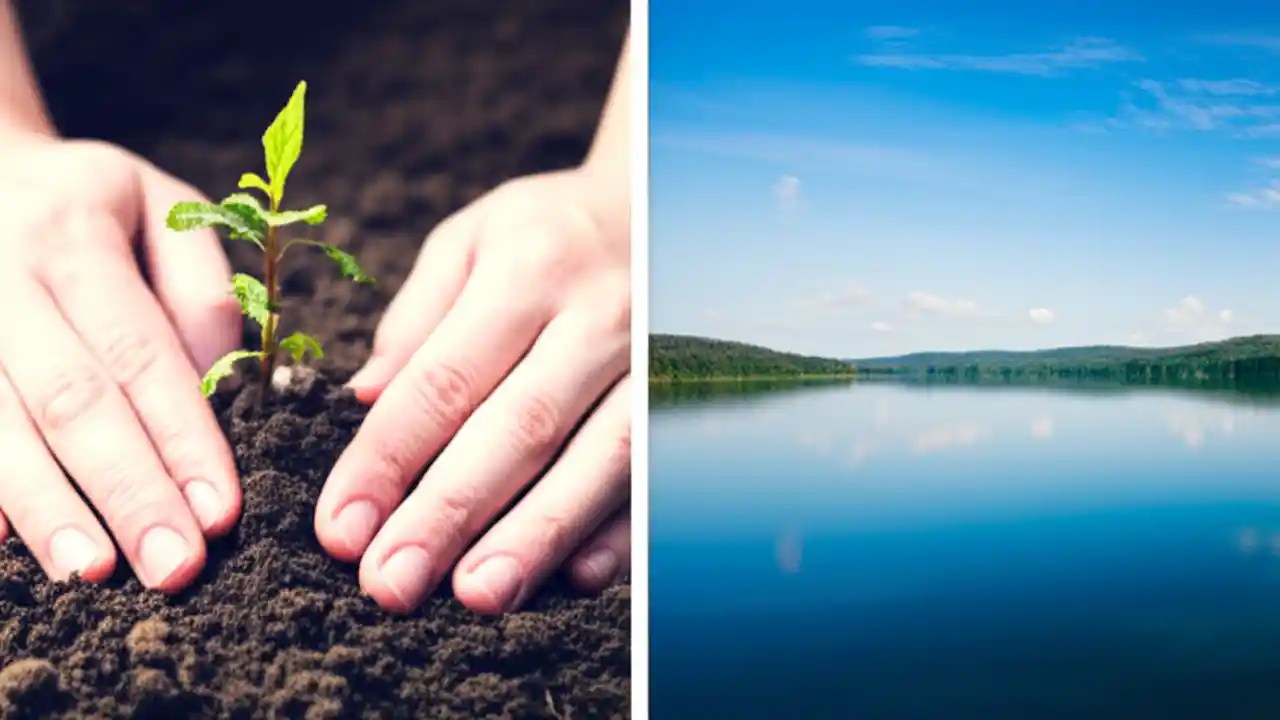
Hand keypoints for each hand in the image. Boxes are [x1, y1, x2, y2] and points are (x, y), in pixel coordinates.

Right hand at [0, 135, 241, 590]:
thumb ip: (200, 290)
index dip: (181, 437)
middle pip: (69, 398)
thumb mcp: (162, 207)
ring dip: (45, 506)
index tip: (221, 510)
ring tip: (93, 573)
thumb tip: (220, 391)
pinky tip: (5, 544)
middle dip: (125, 489)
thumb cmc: (90, 202)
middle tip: (173, 566)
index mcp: (72, 234)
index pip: (139, 353)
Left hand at [314, 167, 630, 612]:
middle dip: (451, 512)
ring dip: (538, 535)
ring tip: (477, 596)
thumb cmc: (546, 235)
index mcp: (529, 270)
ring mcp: (655, 363)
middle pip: (520, 428)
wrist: (660, 208)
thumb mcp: (471, 240)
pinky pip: (656, 475)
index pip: (445, 378)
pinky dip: (621, 531)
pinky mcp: (687, 402)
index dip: (387, 459)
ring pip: (598, 460)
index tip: (341, 528)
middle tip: (391, 583)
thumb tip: (365, 399)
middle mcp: (599, 318)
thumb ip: (417, 317)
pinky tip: (575, 578)